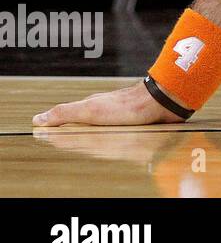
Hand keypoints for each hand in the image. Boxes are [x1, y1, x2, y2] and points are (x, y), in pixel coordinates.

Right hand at [33, 82, 184, 126]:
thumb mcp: (90, 111)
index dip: (59, 123)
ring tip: (91, 137)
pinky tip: (119, 139)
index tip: (46, 129)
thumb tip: (37, 118)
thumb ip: (65, 114)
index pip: (70, 115)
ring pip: (107, 125)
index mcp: (93, 106)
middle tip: (67, 133)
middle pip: (89, 119)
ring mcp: (123, 115)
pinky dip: (119, 134)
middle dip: (79, 126)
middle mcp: (107, 108)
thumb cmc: (126, 106)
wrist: (162, 103)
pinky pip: (124, 131)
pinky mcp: (138, 122)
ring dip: (100, 131)